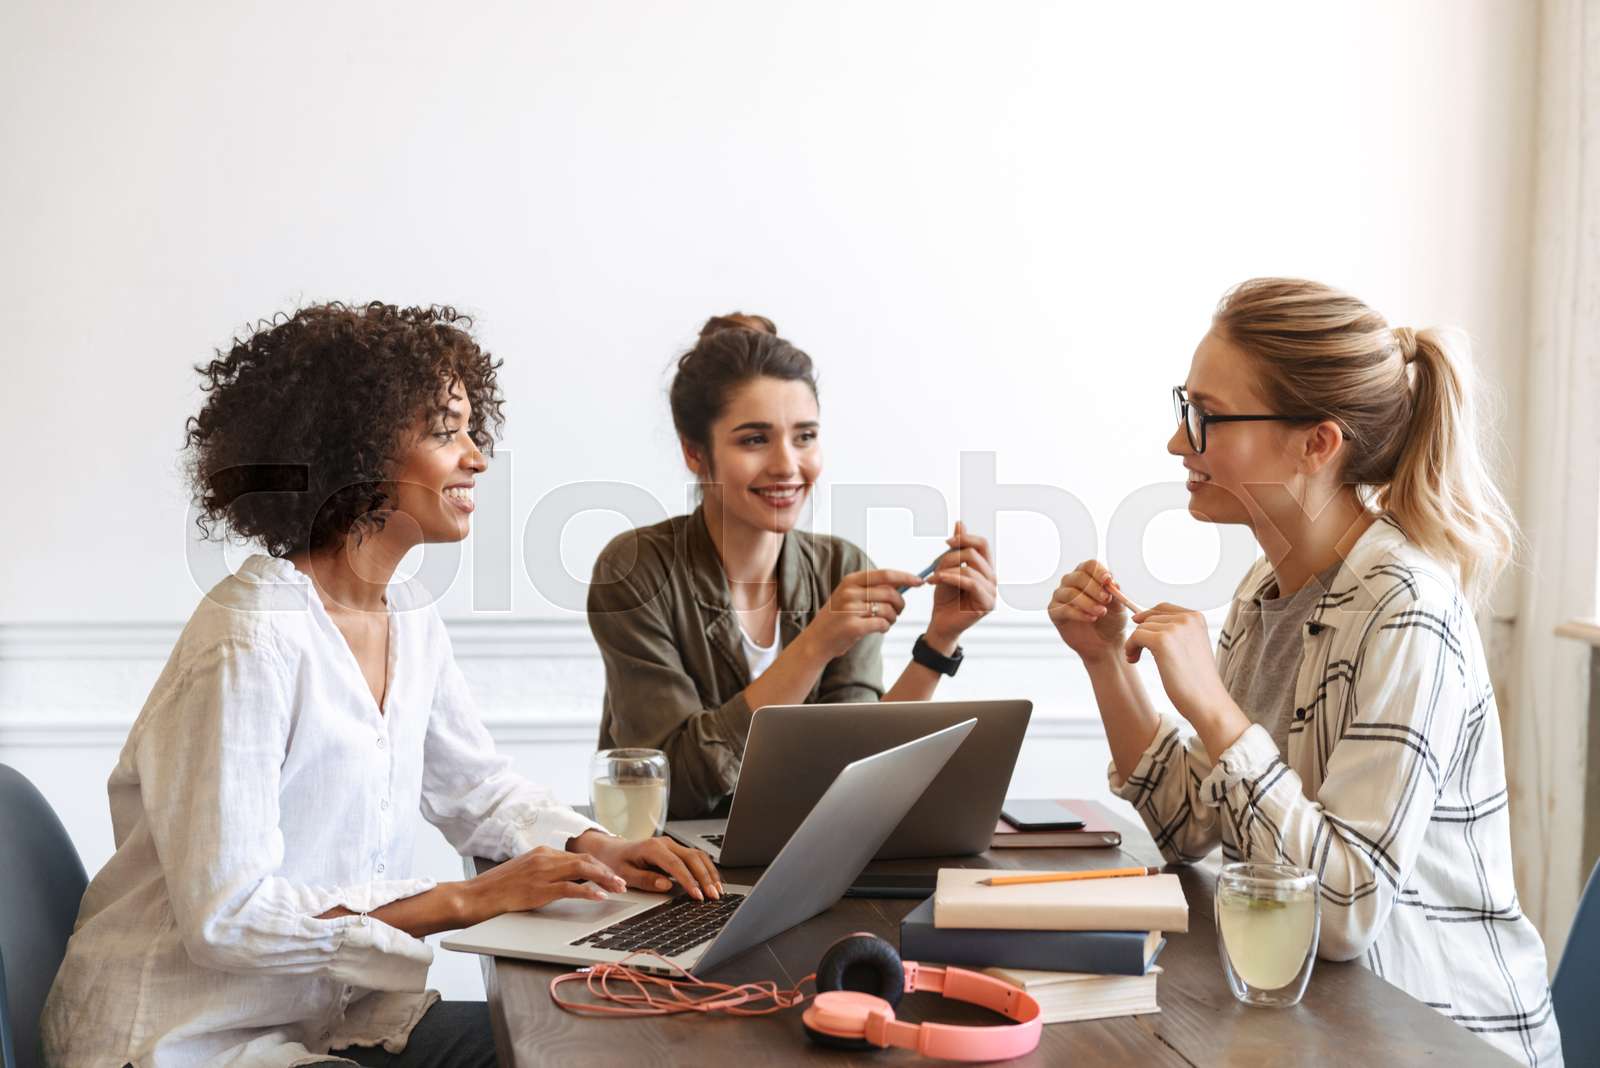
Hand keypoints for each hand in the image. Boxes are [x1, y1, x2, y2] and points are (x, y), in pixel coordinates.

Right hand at [463, 845, 627, 921]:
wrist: (472, 896)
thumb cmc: (495, 889)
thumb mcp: (523, 874)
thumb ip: (544, 872)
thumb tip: (566, 881)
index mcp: (541, 852)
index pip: (578, 855)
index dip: (598, 866)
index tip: (611, 874)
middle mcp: (544, 857)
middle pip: (585, 860)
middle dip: (607, 871)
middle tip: (622, 882)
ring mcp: (541, 872)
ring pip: (582, 870)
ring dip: (604, 879)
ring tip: (619, 888)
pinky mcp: (538, 889)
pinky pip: (570, 888)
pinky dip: (588, 891)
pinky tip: (600, 896)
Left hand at [571, 830, 722, 901]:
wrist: (612, 850)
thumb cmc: (616, 862)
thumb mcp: (624, 874)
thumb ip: (645, 880)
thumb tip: (667, 885)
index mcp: (652, 848)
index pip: (676, 864)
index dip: (689, 880)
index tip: (697, 895)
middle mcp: (665, 843)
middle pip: (692, 858)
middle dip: (705, 878)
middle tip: (713, 896)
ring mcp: (672, 845)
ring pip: (698, 856)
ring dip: (709, 873)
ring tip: (717, 891)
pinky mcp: (677, 850)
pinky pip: (696, 857)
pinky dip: (707, 869)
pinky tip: (713, 881)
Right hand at [800, 567, 924, 660]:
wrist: (816, 640)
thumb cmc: (838, 618)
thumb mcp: (849, 596)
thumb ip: (872, 588)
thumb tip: (903, 584)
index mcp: (851, 581)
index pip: (885, 574)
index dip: (905, 577)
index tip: (919, 581)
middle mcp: (850, 592)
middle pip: (890, 593)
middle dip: (900, 604)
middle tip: (898, 612)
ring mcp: (850, 609)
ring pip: (888, 610)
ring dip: (893, 618)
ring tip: (886, 622)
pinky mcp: (853, 627)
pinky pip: (882, 624)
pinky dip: (886, 627)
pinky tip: (880, 629)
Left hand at [926, 521, 995, 647]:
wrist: (940, 622)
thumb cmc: (945, 597)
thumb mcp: (947, 568)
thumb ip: (956, 548)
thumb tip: (960, 523)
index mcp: (985, 567)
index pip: (982, 544)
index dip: (965, 538)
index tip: (946, 542)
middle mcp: (992, 578)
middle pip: (975, 553)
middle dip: (950, 556)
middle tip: (934, 567)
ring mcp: (992, 591)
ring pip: (970, 569)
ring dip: (946, 570)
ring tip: (933, 578)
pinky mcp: (988, 604)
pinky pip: (970, 583)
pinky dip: (951, 578)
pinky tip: (937, 581)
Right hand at [1047, 560, 1130, 663]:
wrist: (1105, 643)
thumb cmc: (1111, 621)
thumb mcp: (1118, 606)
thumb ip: (1115, 593)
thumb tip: (1112, 582)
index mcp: (1088, 576)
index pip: (1089, 566)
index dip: (1098, 571)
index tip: (1108, 580)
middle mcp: (1072, 582)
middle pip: (1078, 576)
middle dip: (1094, 588)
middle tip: (1106, 599)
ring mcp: (1061, 596)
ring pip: (1070, 593)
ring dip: (1088, 603)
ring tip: (1101, 612)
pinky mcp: (1054, 611)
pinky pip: (1063, 609)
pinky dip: (1079, 614)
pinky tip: (1091, 618)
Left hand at [1123, 603, 1243, 742]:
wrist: (1207, 701)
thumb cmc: (1198, 680)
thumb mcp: (1191, 645)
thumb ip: (1175, 631)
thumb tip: (1141, 618)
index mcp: (1197, 617)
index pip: (1163, 607)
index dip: (1147, 618)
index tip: (1140, 633)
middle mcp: (1188, 618)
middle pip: (1150, 617)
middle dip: (1141, 633)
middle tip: (1138, 653)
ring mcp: (1176, 628)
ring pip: (1141, 627)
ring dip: (1135, 643)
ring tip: (1137, 658)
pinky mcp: (1162, 640)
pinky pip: (1135, 636)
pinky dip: (1130, 647)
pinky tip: (1134, 659)